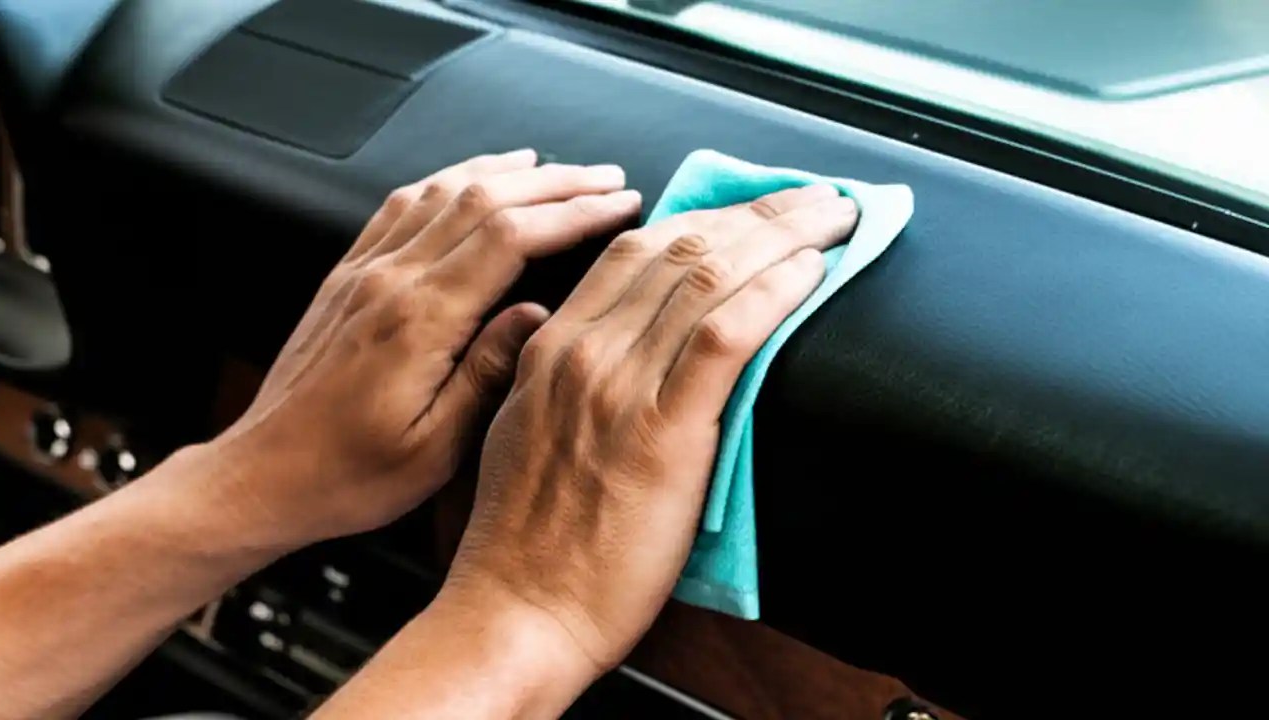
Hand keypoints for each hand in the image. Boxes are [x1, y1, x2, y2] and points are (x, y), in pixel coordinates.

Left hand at [204, 150, 640, 547]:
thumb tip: (538, 314)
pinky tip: (468, 177)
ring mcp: (365, 272)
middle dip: (556, 182)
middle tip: (606, 178)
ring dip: (505, 172)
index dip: (573, 213)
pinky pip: (400, 206)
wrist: (264, 475)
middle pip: (485, 200)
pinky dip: (445, 180)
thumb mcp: (436, 447)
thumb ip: (489, 373)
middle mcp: (391, 281)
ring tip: (552, 166)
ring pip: (443, 192)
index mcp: (421, 320)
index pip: (512, 237)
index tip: (619, 204)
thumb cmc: (348, 474)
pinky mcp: (347, 277)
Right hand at [444, 184, 856, 680]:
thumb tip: (607, 340)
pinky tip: (810, 272)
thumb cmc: (524, 535)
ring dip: (783, 236)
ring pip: (709, 278)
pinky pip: (726, 338)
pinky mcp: (664, 434)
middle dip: (758, 211)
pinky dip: (773, 294)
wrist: (518, 609)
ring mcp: (622, 388)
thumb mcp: (523, 428)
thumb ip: (562, 374)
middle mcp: (585, 353)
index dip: (705, 216)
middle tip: (815, 196)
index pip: (635, 249)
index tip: (751, 207)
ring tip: (832, 217)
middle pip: (681, 248)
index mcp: (552, 347)